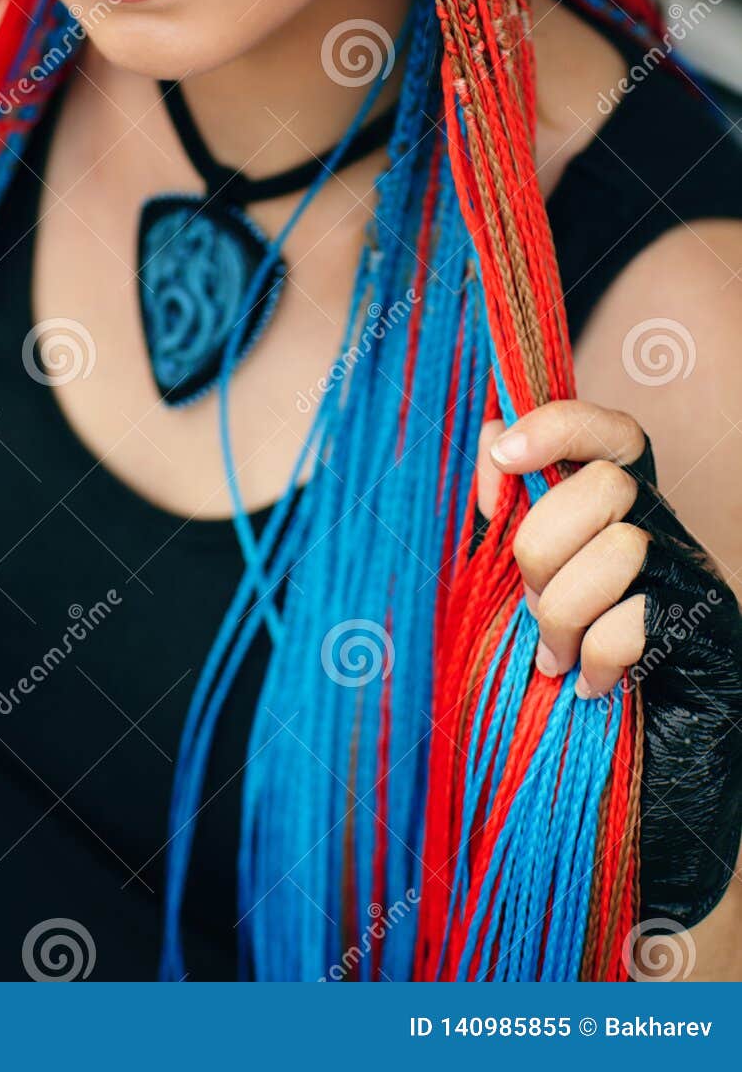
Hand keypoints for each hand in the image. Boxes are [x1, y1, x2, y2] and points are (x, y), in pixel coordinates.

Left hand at [477, 399, 741, 926]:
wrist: (654, 773)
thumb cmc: (573, 665)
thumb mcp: (528, 581)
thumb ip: (510, 514)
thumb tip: (490, 453)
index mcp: (622, 509)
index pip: (610, 430)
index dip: (559, 425)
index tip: (502, 457)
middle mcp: (667, 531)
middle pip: (607, 485)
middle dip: (544, 547)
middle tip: (531, 606)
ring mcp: (694, 580)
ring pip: (620, 549)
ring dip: (564, 613)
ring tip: (554, 657)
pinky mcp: (707, 633)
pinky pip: (637, 621)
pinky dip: (597, 660)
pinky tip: (590, 687)